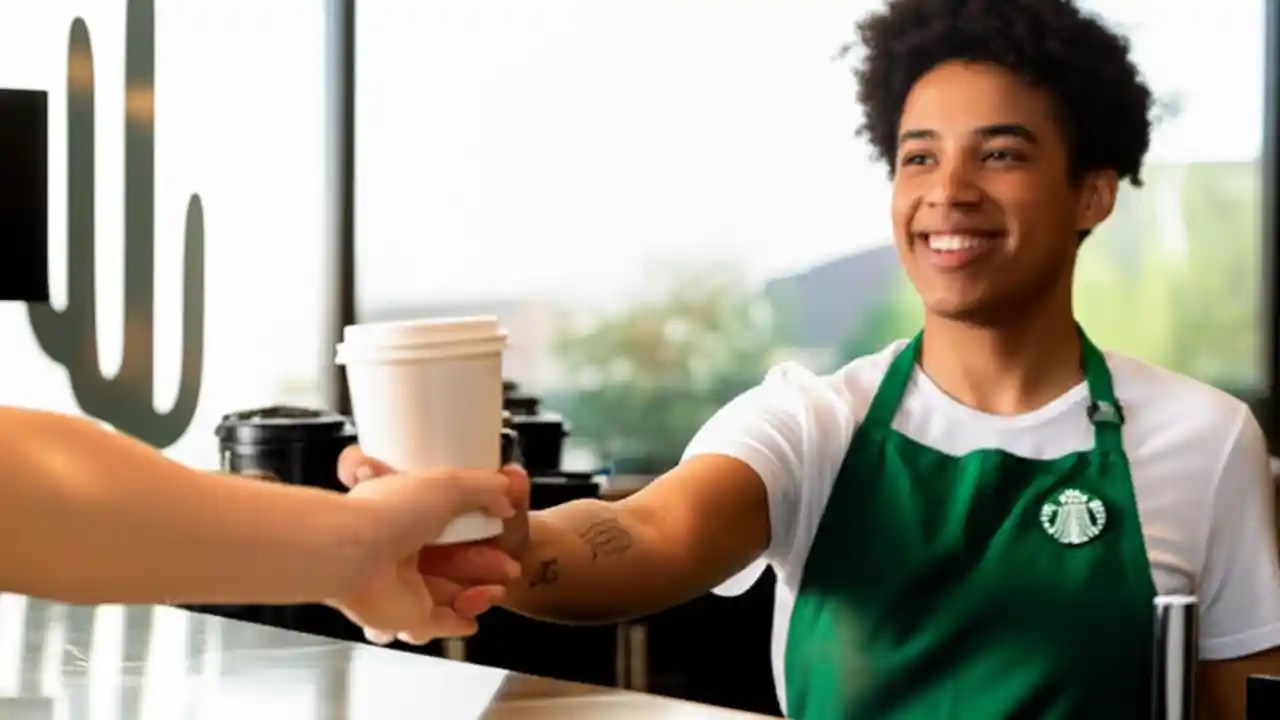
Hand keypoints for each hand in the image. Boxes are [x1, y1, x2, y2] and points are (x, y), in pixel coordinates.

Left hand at [327, 467, 516, 644]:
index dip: (477, 529)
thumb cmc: (388, 513)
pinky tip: (473, 619)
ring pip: (447, 591)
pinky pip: (435, 623)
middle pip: (451, 561)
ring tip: (499, 589)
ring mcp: (400, 585)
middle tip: (509, 566)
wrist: (352, 553)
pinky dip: (456, 623)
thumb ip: (483, 488)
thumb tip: (505, 496)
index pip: (447, 523)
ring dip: (476, 592)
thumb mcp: (448, 485)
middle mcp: (399, 549)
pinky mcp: (403, 616)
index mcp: (405, 513)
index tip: (499, 529)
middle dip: (483, 565)